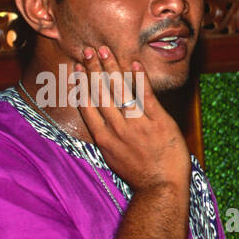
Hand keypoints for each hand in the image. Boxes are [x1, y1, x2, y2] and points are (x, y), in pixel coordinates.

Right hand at [74, 46, 189, 191]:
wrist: (162, 189)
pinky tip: (133, 63)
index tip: (76, 67)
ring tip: (104, 50)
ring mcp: (138, 125)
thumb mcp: (114, 158)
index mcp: (104, 139)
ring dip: (111, 67)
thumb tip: (97, 121)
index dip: (80, 83)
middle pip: (101, 93)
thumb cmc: (140, 176)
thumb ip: (106, 138)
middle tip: (88, 50)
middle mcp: (118, 129)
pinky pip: (147, 95)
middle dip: (93, 68)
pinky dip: (139, 78)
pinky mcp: (159, 123)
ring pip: (120, 90)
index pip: (87, 105)